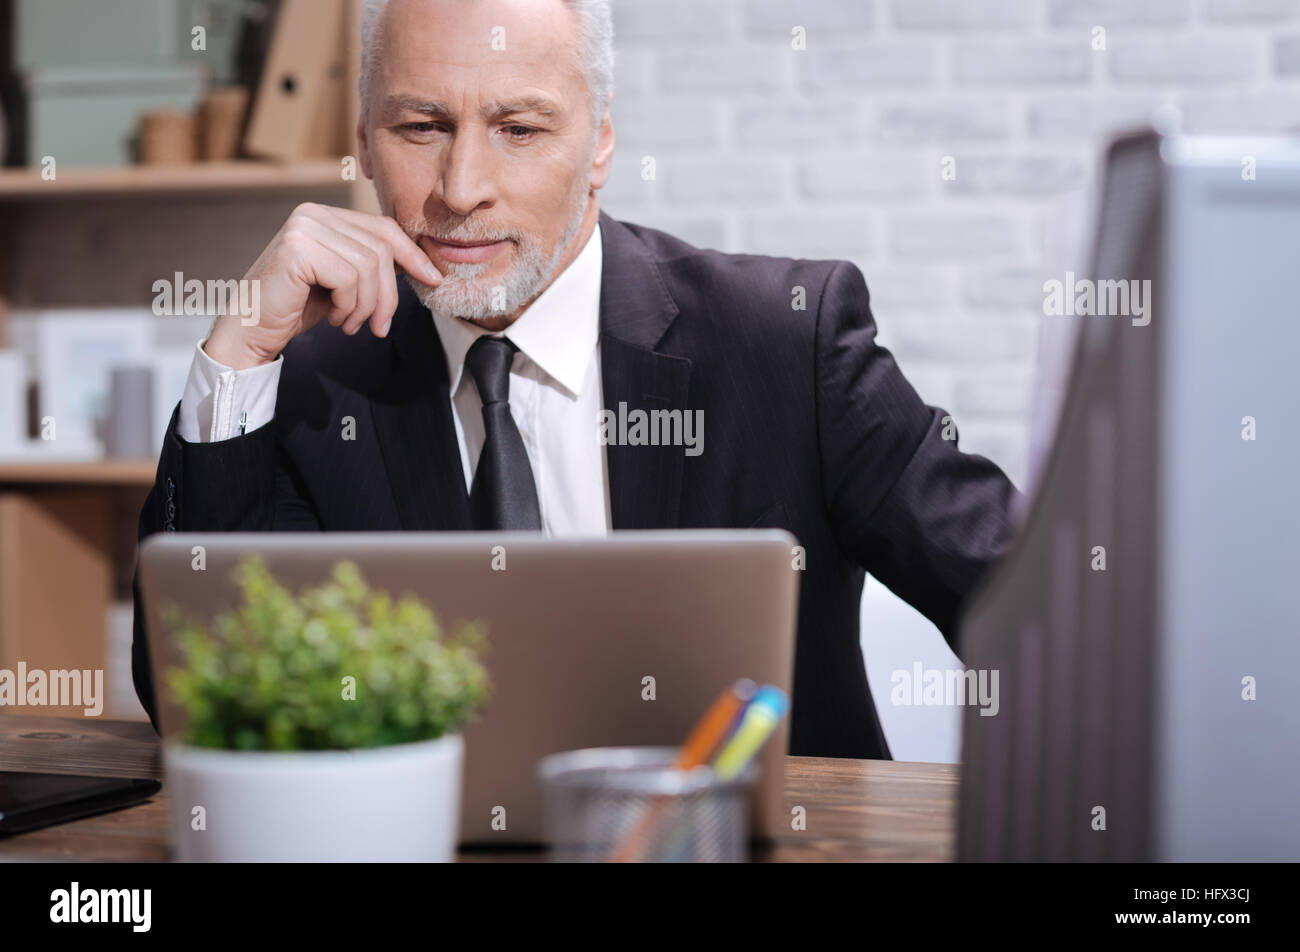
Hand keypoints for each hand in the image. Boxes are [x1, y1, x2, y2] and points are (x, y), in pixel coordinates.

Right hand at [203, 203, 442, 368]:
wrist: (252, 330)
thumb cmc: (297, 308)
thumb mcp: (344, 282)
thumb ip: (372, 264)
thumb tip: (422, 263)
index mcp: (326, 216)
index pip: (384, 228)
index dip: (413, 254)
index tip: (433, 279)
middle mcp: (313, 214)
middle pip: (382, 248)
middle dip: (388, 295)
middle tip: (378, 326)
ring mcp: (304, 227)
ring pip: (370, 266)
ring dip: (366, 306)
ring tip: (348, 323)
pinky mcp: (298, 248)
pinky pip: (349, 278)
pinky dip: (349, 306)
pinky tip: (333, 318)